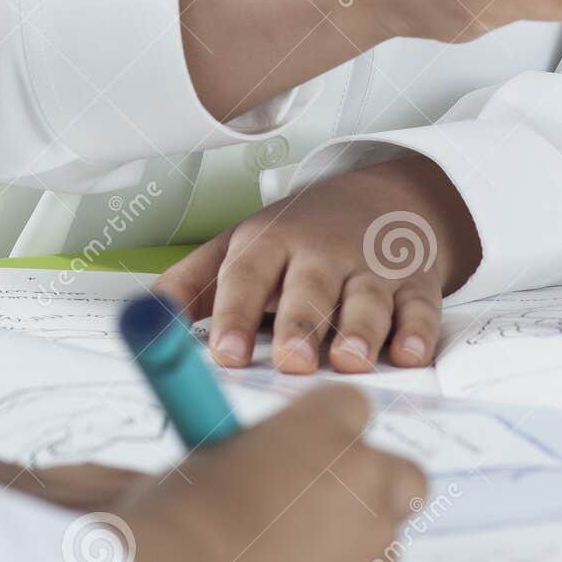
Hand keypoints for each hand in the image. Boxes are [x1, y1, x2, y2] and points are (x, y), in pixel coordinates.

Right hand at [121, 385, 425, 561]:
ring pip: (384, 539)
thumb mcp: (193, 464)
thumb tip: (217, 457)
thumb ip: (228, 454)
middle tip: (325, 518)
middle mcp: (363, 471)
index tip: (308, 460)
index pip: (354, 409)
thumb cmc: (173, 518)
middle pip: (401, 474)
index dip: (333, 437)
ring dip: (351, 551)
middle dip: (374, 495)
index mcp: (321, 424)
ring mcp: (376, 535)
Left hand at [154, 154, 480, 372]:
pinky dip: (418, 332)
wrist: (382, 199)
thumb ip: (190, 285)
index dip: (236, 315)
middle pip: (310, 288)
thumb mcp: (239, 247)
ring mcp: (372, 268)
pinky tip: (410, 354)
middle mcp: (323, 253)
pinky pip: (420, 308)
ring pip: (368, 299)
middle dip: (302, 325)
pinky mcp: (415, 284)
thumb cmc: (299, 238)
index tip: (225, 353)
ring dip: (362, 330)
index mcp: (272, 244)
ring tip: (351, 361)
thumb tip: (140, 320)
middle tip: (293, 362)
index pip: (248, 277)